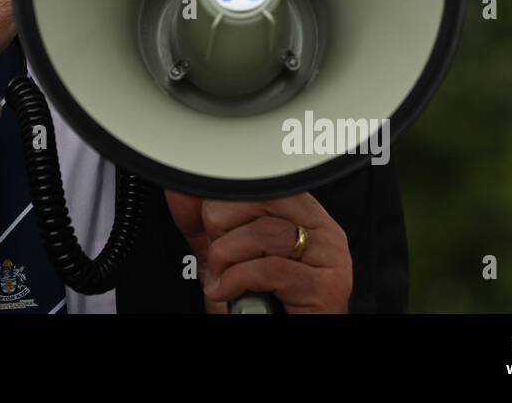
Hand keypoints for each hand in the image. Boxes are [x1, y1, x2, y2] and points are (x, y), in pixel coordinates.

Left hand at [165, 189, 352, 313]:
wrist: (275, 329)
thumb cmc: (257, 300)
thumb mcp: (227, 253)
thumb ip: (209, 221)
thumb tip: (182, 189)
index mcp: (302, 213)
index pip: (259, 183)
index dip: (224, 205)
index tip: (212, 229)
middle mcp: (322, 229)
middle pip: (260, 199)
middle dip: (223, 230)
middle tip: (219, 258)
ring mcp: (329, 257)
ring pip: (263, 234)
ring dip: (226, 259)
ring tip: (221, 278)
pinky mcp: (325, 288)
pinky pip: (268, 270)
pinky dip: (237, 280)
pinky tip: (228, 292)